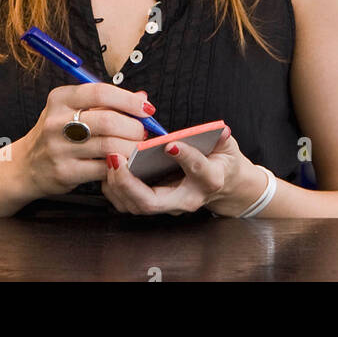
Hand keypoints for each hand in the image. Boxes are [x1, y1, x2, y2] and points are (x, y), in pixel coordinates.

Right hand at [16, 82, 154, 199]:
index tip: (146, 108)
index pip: (100, 91)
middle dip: (134, 127)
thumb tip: (142, 97)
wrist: (25, 165)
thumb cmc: (57, 132)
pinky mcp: (64, 173)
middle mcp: (56, 121)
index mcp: (60, 98)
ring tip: (138, 147)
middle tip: (143, 132)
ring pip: (108, 146)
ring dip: (131, 147)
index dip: (128, 99)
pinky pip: (102, 168)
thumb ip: (106, 103)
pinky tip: (124, 162)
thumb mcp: (73, 109)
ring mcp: (59, 148)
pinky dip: (119, 165)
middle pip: (108, 120)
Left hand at [101, 126, 264, 216]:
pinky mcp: (156, 205)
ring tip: (110, 159)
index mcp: (209, 180)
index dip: (185, 156)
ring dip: (118, 185)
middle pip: (153, 202)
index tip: (170, 144)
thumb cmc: (221, 161)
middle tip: (116, 159)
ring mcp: (169, 206)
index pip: (197, 170)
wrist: (224, 185)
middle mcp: (186, 199)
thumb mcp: (227, 146)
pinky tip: (110, 169)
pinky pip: (130, 204)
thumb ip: (221, 138)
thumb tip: (220, 130)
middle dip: (130, 183)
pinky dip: (116, 189)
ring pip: (137, 206)